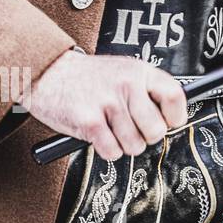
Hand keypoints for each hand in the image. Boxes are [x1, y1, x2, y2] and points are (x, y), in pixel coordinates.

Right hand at [21, 51, 187, 161]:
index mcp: (139, 72)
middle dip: (144, 136)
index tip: (167, 122)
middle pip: (156, 130)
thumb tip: (172, 119)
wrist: (47, 71)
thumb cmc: (87, 78)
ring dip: (122, 144)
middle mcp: (126, 85)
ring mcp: (108, 103)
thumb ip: (147, 91)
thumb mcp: (123, 71)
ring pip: (135, 145)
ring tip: (109, 127)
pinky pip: (113, 152)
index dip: (175, 117)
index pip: (175, 97)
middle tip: (130, 127)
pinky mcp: (89, 121)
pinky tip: (97, 134)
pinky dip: (106, 149)